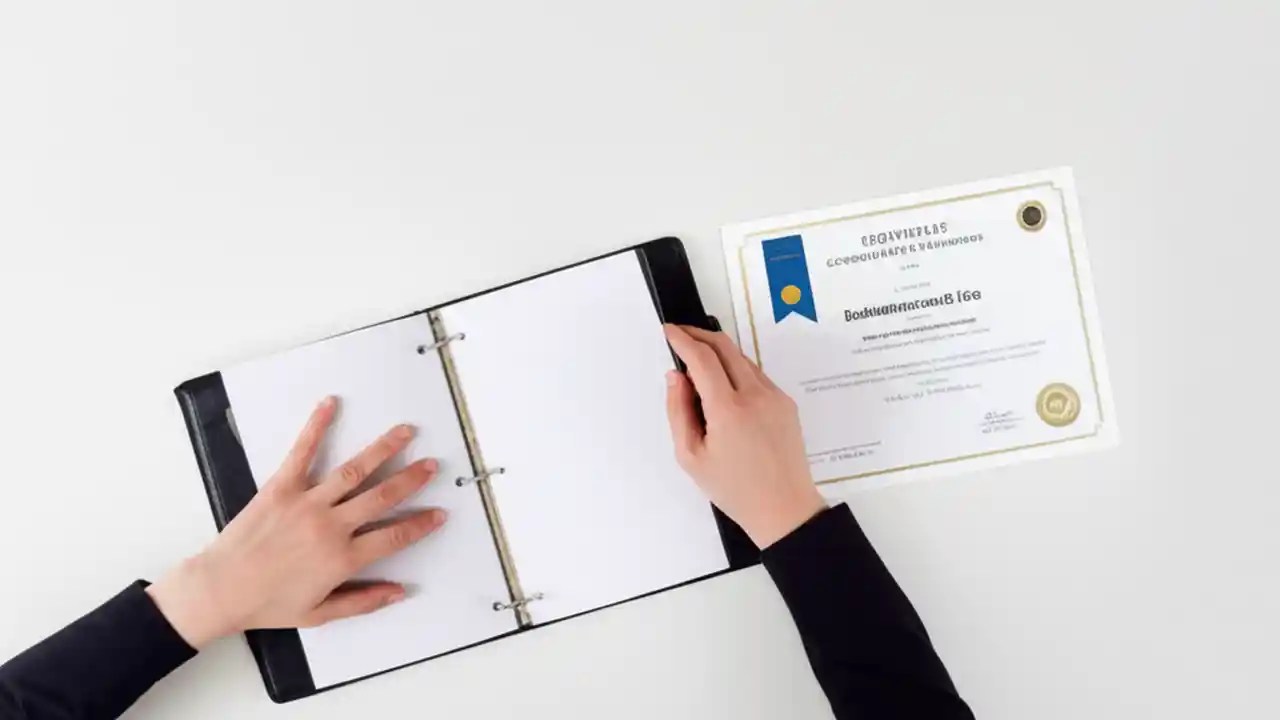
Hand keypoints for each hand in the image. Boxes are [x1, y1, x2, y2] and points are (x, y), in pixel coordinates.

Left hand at [148, 397, 445, 648]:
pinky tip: (330, 405)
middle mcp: (330, 527)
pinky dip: (316, 426)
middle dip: (412, 479)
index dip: (421, 524)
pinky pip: (302, 452)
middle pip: (382, 497)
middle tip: (431, 465)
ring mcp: (306, 503)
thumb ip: (363, 602)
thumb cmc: (267, 604)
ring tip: (404, 432)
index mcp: (342, 559)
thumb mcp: (319, 614)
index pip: (394, 537)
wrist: (220, 590)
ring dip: (383, 448)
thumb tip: (400, 592)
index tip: (439, 513)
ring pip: (354, 471)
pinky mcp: (280, 487)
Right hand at [663, 324, 825, 548]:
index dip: (682, 340)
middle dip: (699, 335)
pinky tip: (724, 387)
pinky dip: (736, 371)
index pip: (702, 359)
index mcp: (728, 410)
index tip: (669, 331)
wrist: (784, 508)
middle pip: (725, 346)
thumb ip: (678, 411)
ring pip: (742, 359)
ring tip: (698, 366)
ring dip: (719, 353)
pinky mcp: (786, 403)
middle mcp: (755, 396)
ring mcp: (775, 397)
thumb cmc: (735, 490)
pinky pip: (757, 375)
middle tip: (681, 336)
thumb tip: (676, 377)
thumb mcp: (691, 457)